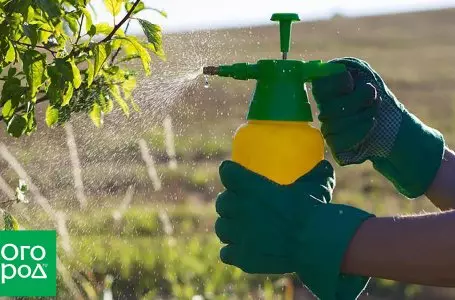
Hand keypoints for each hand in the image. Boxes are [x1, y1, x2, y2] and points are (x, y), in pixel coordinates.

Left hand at [215, 160, 372, 299]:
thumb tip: (324, 166)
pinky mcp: (241, 256)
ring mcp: (237, 234)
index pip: (227, 172)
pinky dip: (234, 252)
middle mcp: (237, 207)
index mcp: (249, 185)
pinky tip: (243, 251)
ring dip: (229, 227)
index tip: (236, 175)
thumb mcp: (317, 185)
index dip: (231, 173)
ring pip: (221, 227)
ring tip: (241, 230)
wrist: (314, 243)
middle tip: (242, 206)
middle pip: (222, 201)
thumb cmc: (314, 209)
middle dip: (230, 203)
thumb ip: (316, 173)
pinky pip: (226, 253)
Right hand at [312, 57, 444, 197]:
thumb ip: (348, 69)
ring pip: (334, 125)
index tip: (350, 84)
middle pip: (328, 108)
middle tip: (372, 98)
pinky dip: (359, 132)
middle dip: (356, 101)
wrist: (394, 127)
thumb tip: (340, 72)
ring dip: (361, 116)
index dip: (335, 86)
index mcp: (327, 91)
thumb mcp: (365, 75)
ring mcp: (329, 129)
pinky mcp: (336, 147)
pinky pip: (339, 141)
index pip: (318, 87)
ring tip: (373, 112)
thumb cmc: (378, 98)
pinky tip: (370, 126)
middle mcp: (324, 111)